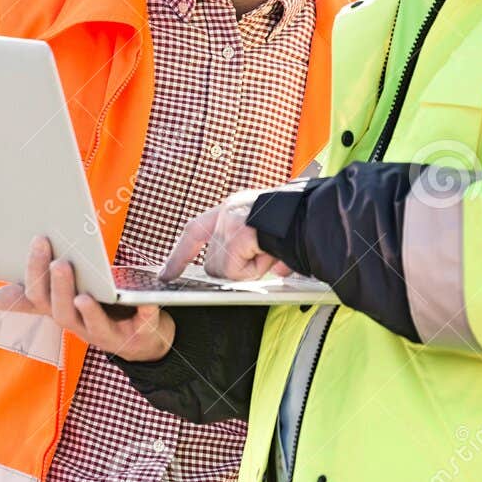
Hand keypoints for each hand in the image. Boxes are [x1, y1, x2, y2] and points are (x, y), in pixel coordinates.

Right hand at [0, 236, 173, 361]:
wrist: (143, 338)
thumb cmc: (101, 310)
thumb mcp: (67, 302)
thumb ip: (36, 299)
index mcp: (63, 313)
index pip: (40, 298)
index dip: (36, 273)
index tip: (39, 240)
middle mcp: (82, 328)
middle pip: (63, 314)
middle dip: (59, 288)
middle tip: (60, 262)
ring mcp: (110, 335)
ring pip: (94, 328)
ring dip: (89, 312)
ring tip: (84, 295)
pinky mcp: (140, 335)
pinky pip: (142, 325)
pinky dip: (145, 313)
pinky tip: (146, 302)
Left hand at [160, 190, 295, 281]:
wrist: (315, 214)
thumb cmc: (300, 223)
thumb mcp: (270, 234)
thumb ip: (261, 252)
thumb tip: (276, 271)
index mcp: (233, 207)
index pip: (194, 231)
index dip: (180, 255)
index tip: (166, 274)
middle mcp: (226, 212)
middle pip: (212, 263)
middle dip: (234, 271)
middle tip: (261, 258)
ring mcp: (229, 225)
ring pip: (225, 272)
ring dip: (249, 271)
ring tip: (271, 253)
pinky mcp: (236, 238)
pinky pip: (237, 272)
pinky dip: (256, 271)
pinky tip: (270, 255)